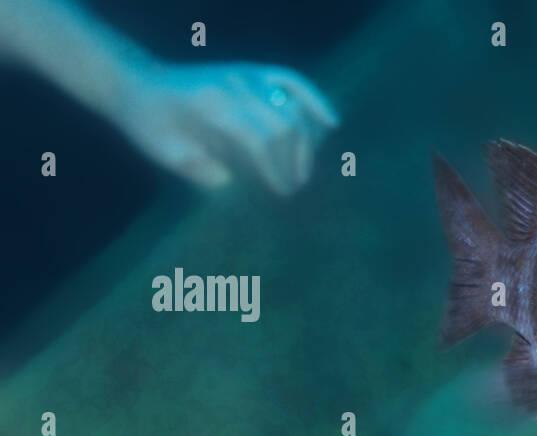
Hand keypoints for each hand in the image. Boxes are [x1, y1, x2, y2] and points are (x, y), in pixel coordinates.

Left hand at [113, 61, 338, 194]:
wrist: (138, 85)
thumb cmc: (152, 127)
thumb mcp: (172, 156)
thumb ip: (207, 173)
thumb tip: (247, 189)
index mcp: (212, 104)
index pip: (260, 139)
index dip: (275, 171)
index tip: (281, 195)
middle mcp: (235, 83)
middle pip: (285, 124)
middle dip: (294, 160)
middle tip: (292, 189)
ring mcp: (246, 74)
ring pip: (293, 108)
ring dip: (306, 143)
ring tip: (302, 173)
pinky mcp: (254, 72)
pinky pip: (293, 82)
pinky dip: (315, 100)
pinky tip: (332, 123)